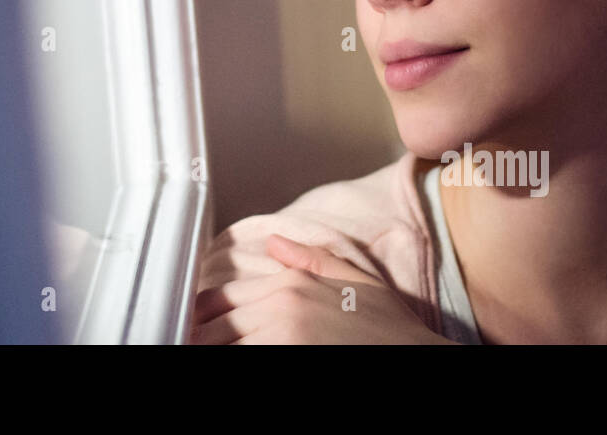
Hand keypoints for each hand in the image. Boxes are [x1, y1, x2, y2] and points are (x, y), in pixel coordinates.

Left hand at [190, 234, 454, 343]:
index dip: (199, 315)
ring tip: (201, 353)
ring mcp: (281, 343)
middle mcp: (280, 312)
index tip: (193, 326)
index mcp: (290, 286)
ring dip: (212, 349)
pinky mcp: (288, 364)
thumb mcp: (353, 280)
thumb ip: (309, 259)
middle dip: (199, 337)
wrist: (418, 357)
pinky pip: (244, 363)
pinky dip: (233, 362)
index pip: (218, 299)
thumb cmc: (390, 329)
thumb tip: (273, 242)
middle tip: (189, 342)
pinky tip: (232, 362)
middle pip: (212, 327)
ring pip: (222, 347)